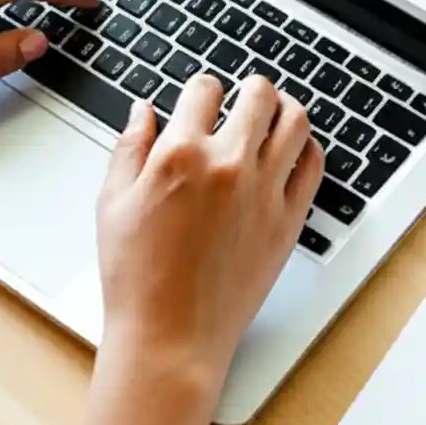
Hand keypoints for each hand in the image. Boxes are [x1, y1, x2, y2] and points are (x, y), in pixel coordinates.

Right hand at [85, 75, 323, 424]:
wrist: (171, 336)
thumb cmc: (136, 278)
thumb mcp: (113, 203)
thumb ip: (130, 148)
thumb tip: (143, 110)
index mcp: (180, 155)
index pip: (204, 89)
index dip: (202, 88)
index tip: (203, 96)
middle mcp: (227, 165)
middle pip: (258, 94)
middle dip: (251, 88)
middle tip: (247, 95)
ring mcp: (264, 192)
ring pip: (295, 122)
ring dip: (285, 108)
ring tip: (276, 113)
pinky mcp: (288, 221)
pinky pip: (312, 167)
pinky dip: (307, 148)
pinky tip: (296, 150)